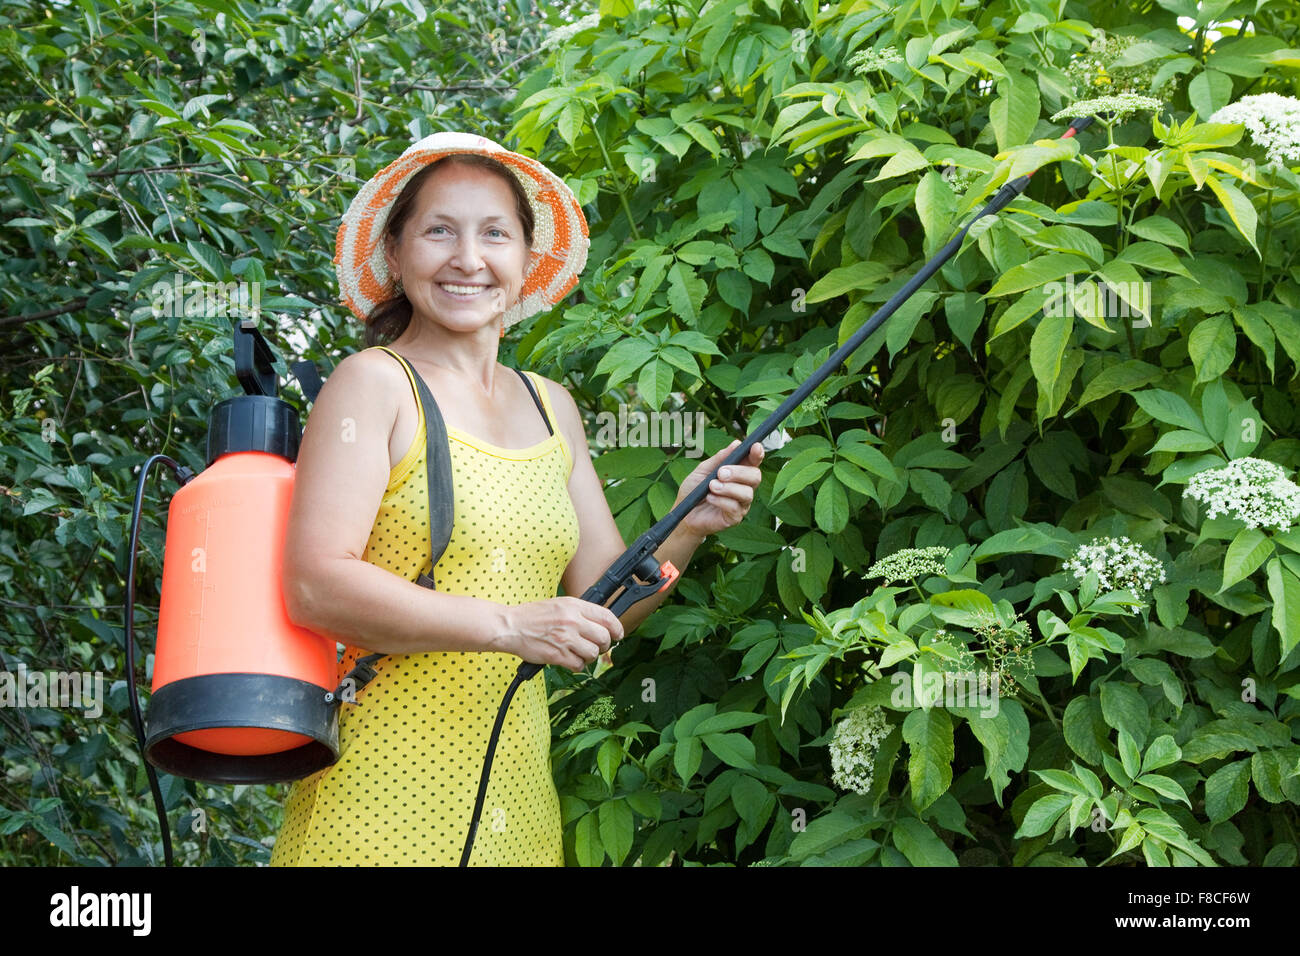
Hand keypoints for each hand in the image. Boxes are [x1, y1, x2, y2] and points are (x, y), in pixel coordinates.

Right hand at [503, 596, 624, 672]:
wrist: (510, 627)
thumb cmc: (532, 616)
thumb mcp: (559, 604)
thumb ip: (579, 612)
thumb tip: (600, 622)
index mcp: (574, 606)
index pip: (607, 617)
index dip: (617, 628)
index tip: (618, 634)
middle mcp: (572, 621)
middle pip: (604, 637)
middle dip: (604, 645)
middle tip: (596, 646)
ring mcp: (565, 639)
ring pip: (593, 653)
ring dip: (590, 656)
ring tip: (580, 653)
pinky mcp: (557, 655)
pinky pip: (579, 665)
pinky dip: (577, 665)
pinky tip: (570, 660)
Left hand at [674, 439, 764, 539]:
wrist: (684, 513)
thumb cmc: (694, 490)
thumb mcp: (703, 470)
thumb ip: (719, 458)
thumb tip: (736, 444)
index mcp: (738, 473)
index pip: (753, 462)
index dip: (757, 454)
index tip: (755, 447)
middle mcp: (744, 488)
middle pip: (755, 476)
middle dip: (739, 472)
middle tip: (720, 473)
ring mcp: (741, 504)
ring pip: (747, 493)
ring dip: (728, 488)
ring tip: (711, 486)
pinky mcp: (734, 518)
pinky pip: (735, 507)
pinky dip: (721, 500)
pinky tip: (710, 498)